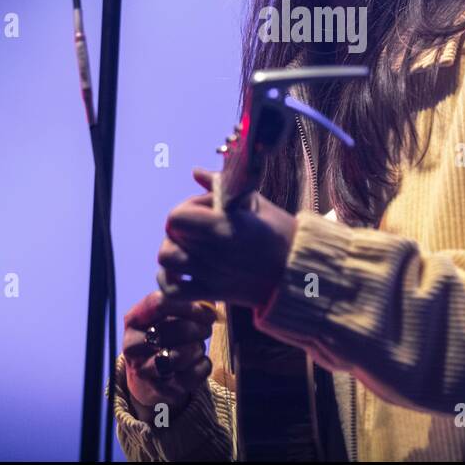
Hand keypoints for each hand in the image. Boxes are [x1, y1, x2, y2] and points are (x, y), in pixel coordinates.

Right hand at [121, 289, 217, 422]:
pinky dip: (203, 365)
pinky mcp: (160, 390)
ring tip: (197, 346)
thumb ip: (186, 305)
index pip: (160, 303)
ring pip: (182, 356)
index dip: (190, 306)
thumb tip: (210, 303)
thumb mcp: (164, 318)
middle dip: (199, 328)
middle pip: (176, 330)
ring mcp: (144, 370)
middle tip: (205, 329)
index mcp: (133, 320)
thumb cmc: (161, 338)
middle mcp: (132, 345)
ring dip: (198, 348)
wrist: (146, 378)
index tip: (206, 311)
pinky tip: (198, 362)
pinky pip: (194, 375)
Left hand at [156, 167, 297, 308]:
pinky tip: (180, 271)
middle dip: (182, 226)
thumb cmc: (280, 232)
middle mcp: (213, 252)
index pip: (177, 216)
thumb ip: (220, 186)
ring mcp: (210, 274)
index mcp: (223, 226)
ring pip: (166, 260)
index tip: (206, 209)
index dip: (186, 208)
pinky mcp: (213, 292)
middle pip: (171, 233)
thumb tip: (196, 172)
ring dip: (173, 250)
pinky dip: (168, 281)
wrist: (298, 270)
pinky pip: (172, 291)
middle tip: (201, 226)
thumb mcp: (254, 202)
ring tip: (189, 247)